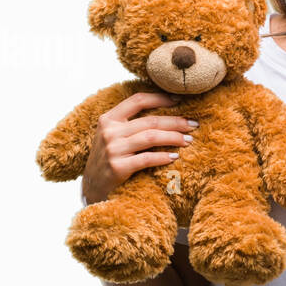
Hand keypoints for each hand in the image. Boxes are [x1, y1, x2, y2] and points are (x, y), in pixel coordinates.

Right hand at [81, 92, 195, 203]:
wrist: (92, 186)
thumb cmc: (109, 158)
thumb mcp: (112, 135)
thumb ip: (130, 123)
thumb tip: (165, 111)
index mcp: (108, 119)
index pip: (137, 100)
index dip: (160, 98)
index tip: (179, 100)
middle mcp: (109, 131)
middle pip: (150, 121)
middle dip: (175, 122)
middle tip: (193, 125)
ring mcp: (113, 149)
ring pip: (151, 138)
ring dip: (174, 138)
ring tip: (188, 140)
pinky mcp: (118, 167)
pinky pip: (147, 159)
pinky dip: (163, 157)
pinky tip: (175, 157)